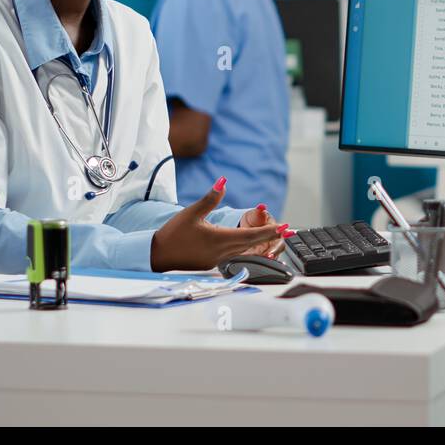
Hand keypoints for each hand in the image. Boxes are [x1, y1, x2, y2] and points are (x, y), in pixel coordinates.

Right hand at [150, 178, 284, 270]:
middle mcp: (222, 252)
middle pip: (252, 244)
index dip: (269, 231)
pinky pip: (235, 255)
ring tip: (274, 236)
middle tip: (288, 231)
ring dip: (260, 243)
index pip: (251, 235)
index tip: (285, 227)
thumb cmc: (172, 233)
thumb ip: (210, 198)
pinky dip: (246, 248)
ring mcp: (217, 260)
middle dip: (270, 237)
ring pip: (244, 250)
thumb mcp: (191, 213)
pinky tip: (251, 244)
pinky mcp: (211, 263)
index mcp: (219, 239)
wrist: (156, 256)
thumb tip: (223, 181)